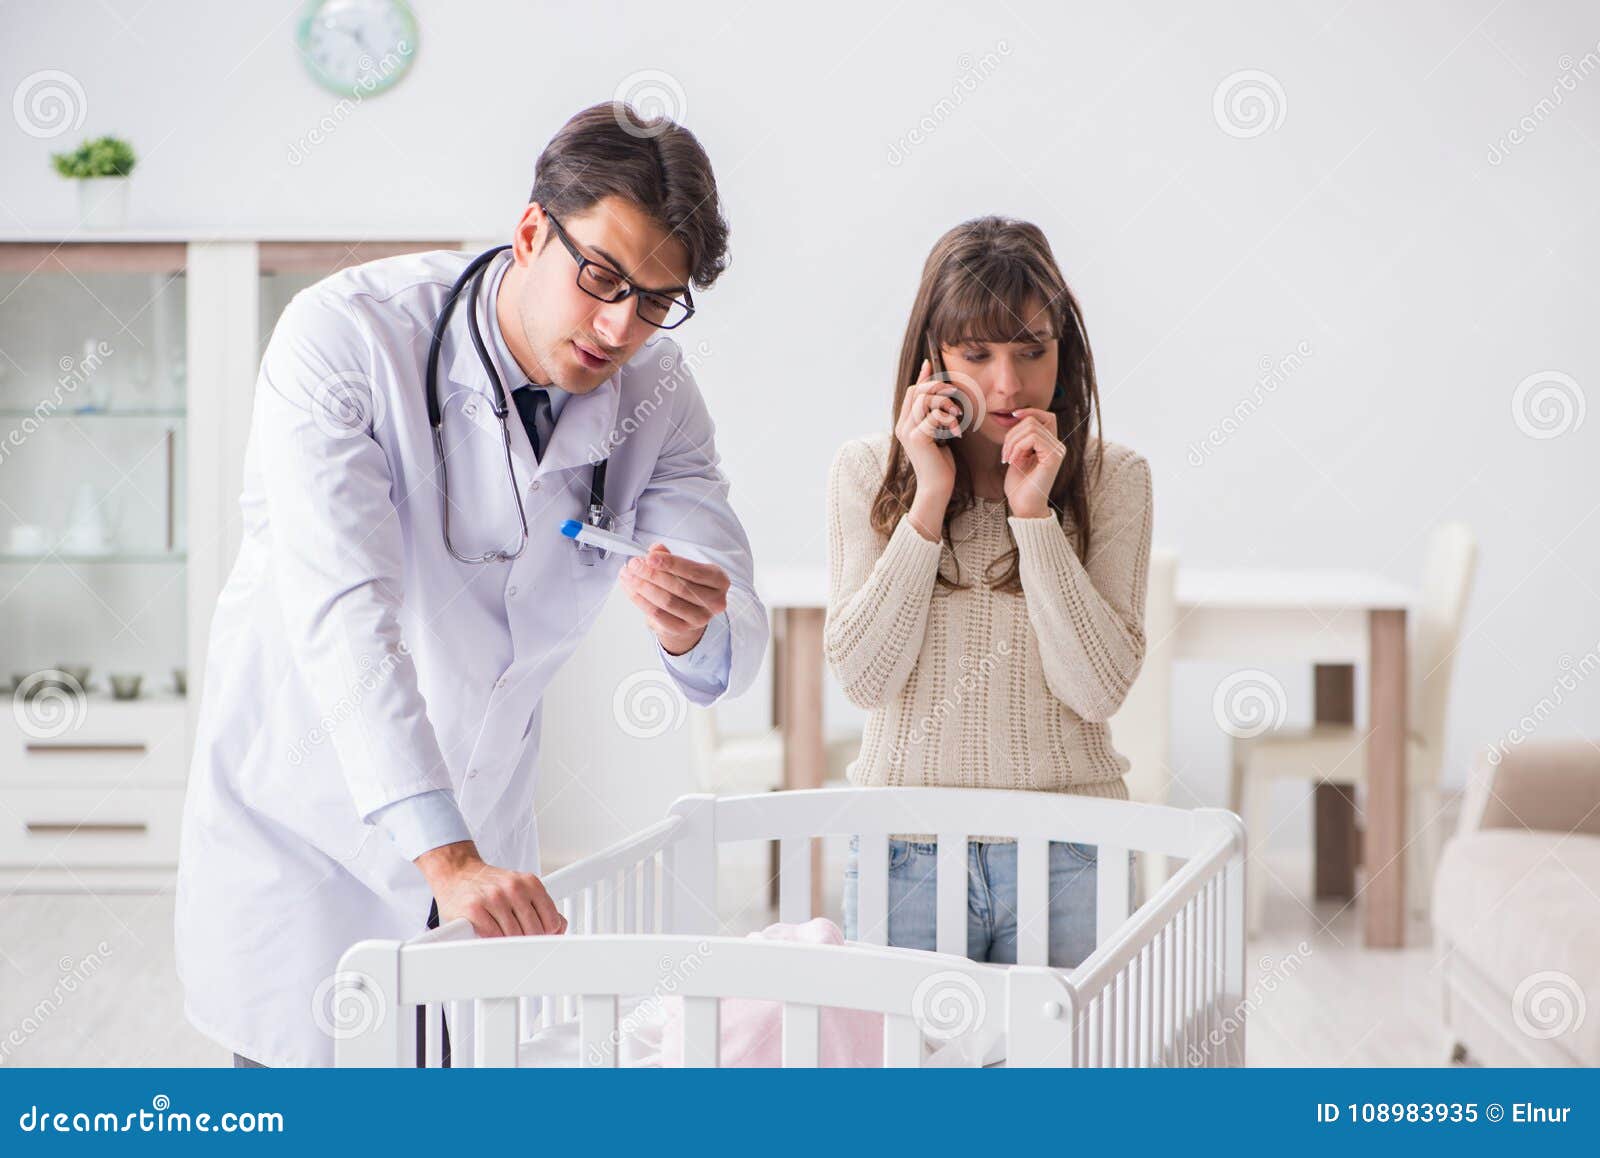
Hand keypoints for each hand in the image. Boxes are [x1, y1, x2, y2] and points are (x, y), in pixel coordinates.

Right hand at [416, 840, 566, 937]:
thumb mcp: (522, 888)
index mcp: (530, 883)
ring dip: (509, 942)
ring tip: (503, 935)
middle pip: (534, 930)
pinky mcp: (474, 908)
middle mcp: (514, 888)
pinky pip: (493, 935)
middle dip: (529, 940)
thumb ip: (542, 906)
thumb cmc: (490, 885)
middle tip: (520, 941)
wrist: (457, 873)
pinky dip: (493, 941)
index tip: (540, 939)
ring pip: (514, 935)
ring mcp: (494, 897)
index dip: (547, 935)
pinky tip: (490, 934)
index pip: (552, 920)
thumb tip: (561, 928)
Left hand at [619, 543, 729, 654]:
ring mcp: (700, 619)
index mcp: (719, 580)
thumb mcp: (682, 566)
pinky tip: (630, 590)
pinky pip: (658, 615)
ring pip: (667, 602)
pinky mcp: (683, 629)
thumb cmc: (686, 583)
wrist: (687, 611)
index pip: (694, 571)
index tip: (649, 557)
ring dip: (643, 587)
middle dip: (652, 574)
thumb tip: (655, 549)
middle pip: (679, 587)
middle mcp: (715, 601)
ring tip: (628, 576)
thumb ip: (669, 555)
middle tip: (633, 565)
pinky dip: (641, 601)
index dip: (670, 563)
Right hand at [894, 359, 957, 538]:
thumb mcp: (937, 436)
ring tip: (957, 416)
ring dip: (946, 403)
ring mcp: (908, 432)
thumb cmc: (940, 464)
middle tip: (955, 396)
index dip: (923, 377)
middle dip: (938, 388)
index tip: (931, 364)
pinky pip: (934, 415)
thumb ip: (935, 418)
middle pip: (917, 391)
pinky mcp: (918, 438)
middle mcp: (902, 426)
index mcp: (904, 424)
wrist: (936, 488)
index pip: (911, 391)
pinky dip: (949, 420)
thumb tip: (941, 398)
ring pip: (925, 400)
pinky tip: (956, 433)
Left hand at [1001, 407, 1065, 518]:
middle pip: (1033, 420)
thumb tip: (1016, 417)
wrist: (1023, 506)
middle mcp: (1058, 445)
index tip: (1013, 416)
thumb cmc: (1019, 484)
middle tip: (1004, 454)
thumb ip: (1021, 438)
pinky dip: (1017, 447)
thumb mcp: (1018, 455)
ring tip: (1007, 459)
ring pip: (1031, 427)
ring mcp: (1057, 451)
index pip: (1046, 416)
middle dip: (1012, 434)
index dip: (1029, 411)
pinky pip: (1033, 438)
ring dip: (1012, 442)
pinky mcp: (1054, 457)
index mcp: (1050, 444)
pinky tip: (1013, 461)